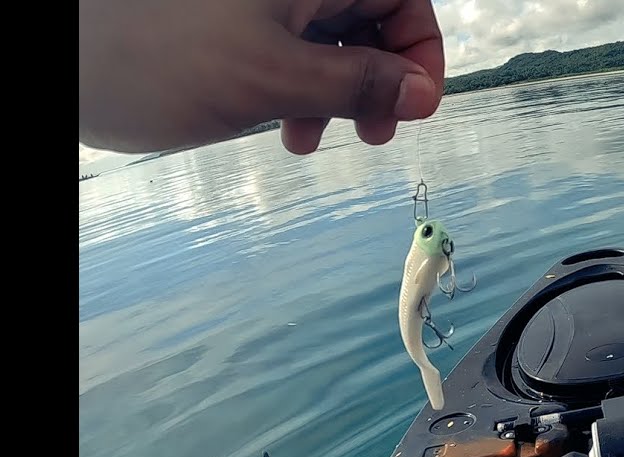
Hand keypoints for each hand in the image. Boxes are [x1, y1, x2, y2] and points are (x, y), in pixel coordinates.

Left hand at [78, 0, 444, 154]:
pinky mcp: (230, 21)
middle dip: (376, 78)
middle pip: (367, 15)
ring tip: (310, 139)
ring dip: (334, 93)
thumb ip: (356, 84)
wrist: (62, 65)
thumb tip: (424, 94)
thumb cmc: (151, 59)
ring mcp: (258, 0)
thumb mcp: (271, 79)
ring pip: (328, 37)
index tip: (415, 104)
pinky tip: (281, 125)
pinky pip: (288, 47)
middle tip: (373, 134)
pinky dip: (296, 88)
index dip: (419, 48)